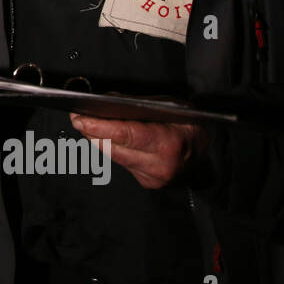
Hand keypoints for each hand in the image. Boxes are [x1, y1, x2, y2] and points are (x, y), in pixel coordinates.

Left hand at [69, 114, 206, 188]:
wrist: (206, 161)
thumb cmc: (191, 129)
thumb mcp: (173, 108)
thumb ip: (140, 105)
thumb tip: (108, 100)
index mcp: (169, 144)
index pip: (127, 135)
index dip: (101, 127)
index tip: (81, 119)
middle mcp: (158, 165)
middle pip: (114, 147)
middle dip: (92, 132)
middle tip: (77, 118)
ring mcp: (151, 178)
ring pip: (114, 155)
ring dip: (98, 139)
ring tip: (85, 124)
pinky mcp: (145, 182)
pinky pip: (121, 162)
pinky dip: (112, 148)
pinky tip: (103, 137)